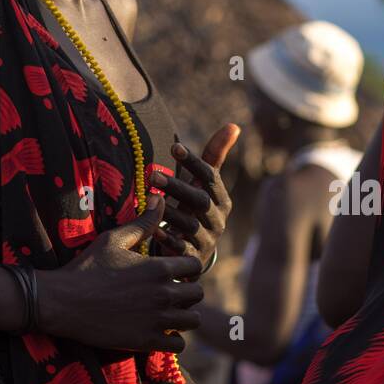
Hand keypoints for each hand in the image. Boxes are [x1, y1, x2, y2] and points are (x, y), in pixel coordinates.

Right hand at [39, 199, 203, 353]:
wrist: (63, 301)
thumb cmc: (87, 266)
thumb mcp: (113, 239)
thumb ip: (143, 222)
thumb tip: (160, 197)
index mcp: (158, 268)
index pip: (195, 266)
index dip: (186, 267)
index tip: (174, 270)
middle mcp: (163, 294)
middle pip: (197, 294)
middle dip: (187, 291)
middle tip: (170, 291)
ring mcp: (157, 320)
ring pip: (193, 320)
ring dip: (183, 315)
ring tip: (168, 311)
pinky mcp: (146, 341)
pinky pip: (179, 345)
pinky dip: (173, 339)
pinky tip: (159, 330)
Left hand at [150, 123, 237, 269]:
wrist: (196, 250)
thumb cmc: (197, 207)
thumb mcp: (205, 184)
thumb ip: (215, 156)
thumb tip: (234, 125)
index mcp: (221, 198)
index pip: (210, 176)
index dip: (193, 162)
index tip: (174, 146)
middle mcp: (218, 218)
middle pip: (200, 200)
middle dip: (177, 187)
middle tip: (152, 175)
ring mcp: (208, 239)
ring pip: (190, 224)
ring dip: (169, 212)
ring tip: (149, 199)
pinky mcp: (194, 258)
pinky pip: (182, 249)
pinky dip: (168, 239)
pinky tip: (153, 229)